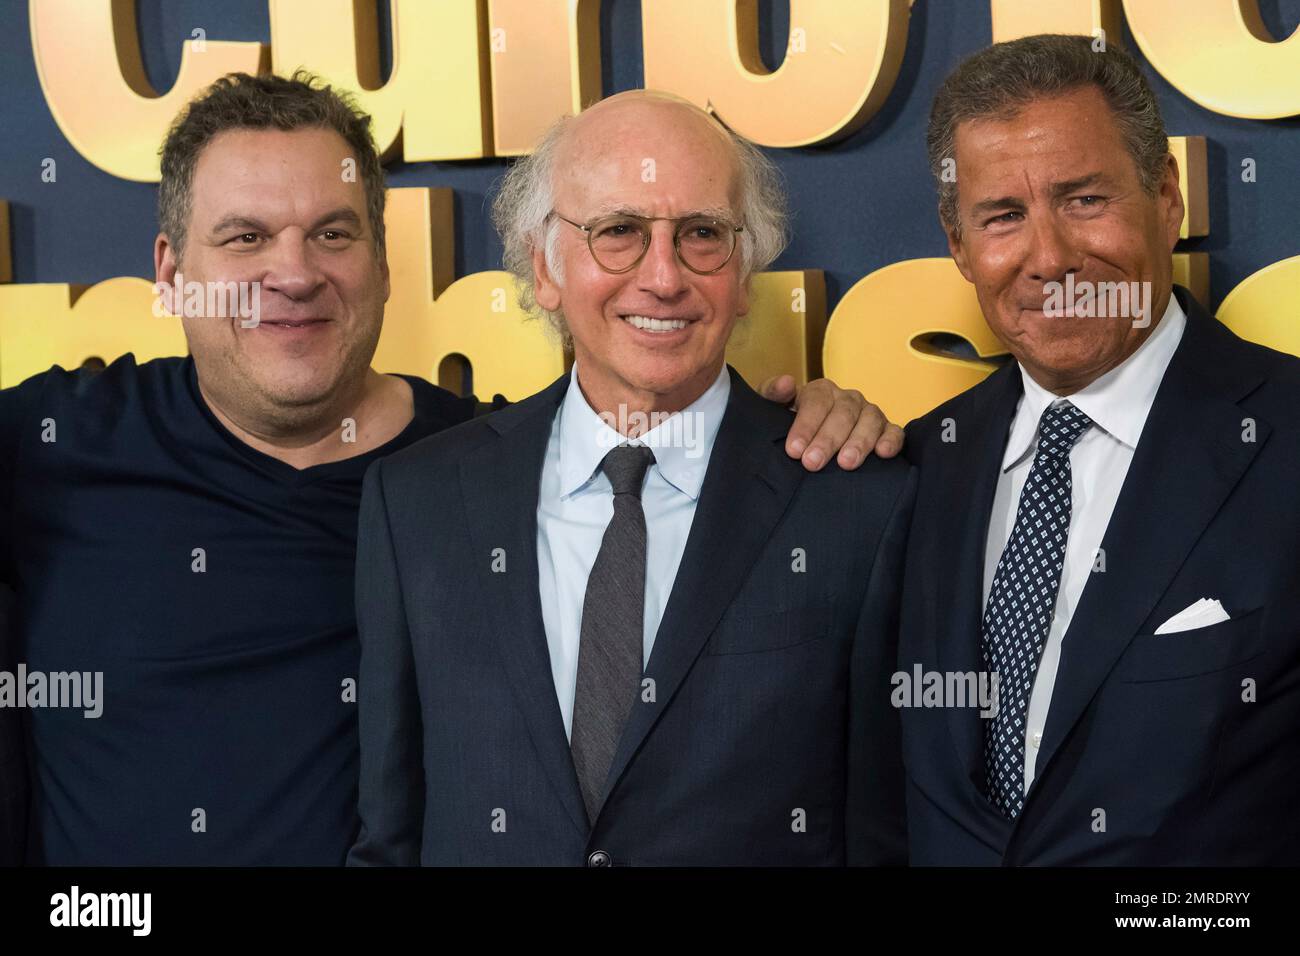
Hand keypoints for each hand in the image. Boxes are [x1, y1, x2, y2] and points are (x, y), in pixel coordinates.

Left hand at [758, 374, 903, 470]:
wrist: (810, 444)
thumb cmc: (788, 426)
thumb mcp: (772, 410)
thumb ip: (771, 394)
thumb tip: (786, 383)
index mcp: (821, 391)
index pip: (816, 401)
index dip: (805, 425)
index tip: (794, 450)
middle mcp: (848, 399)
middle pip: (842, 413)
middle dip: (827, 439)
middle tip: (812, 463)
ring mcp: (869, 414)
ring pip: (870, 421)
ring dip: (859, 442)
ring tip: (846, 464)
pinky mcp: (886, 430)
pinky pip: (895, 432)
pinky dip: (891, 440)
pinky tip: (883, 453)